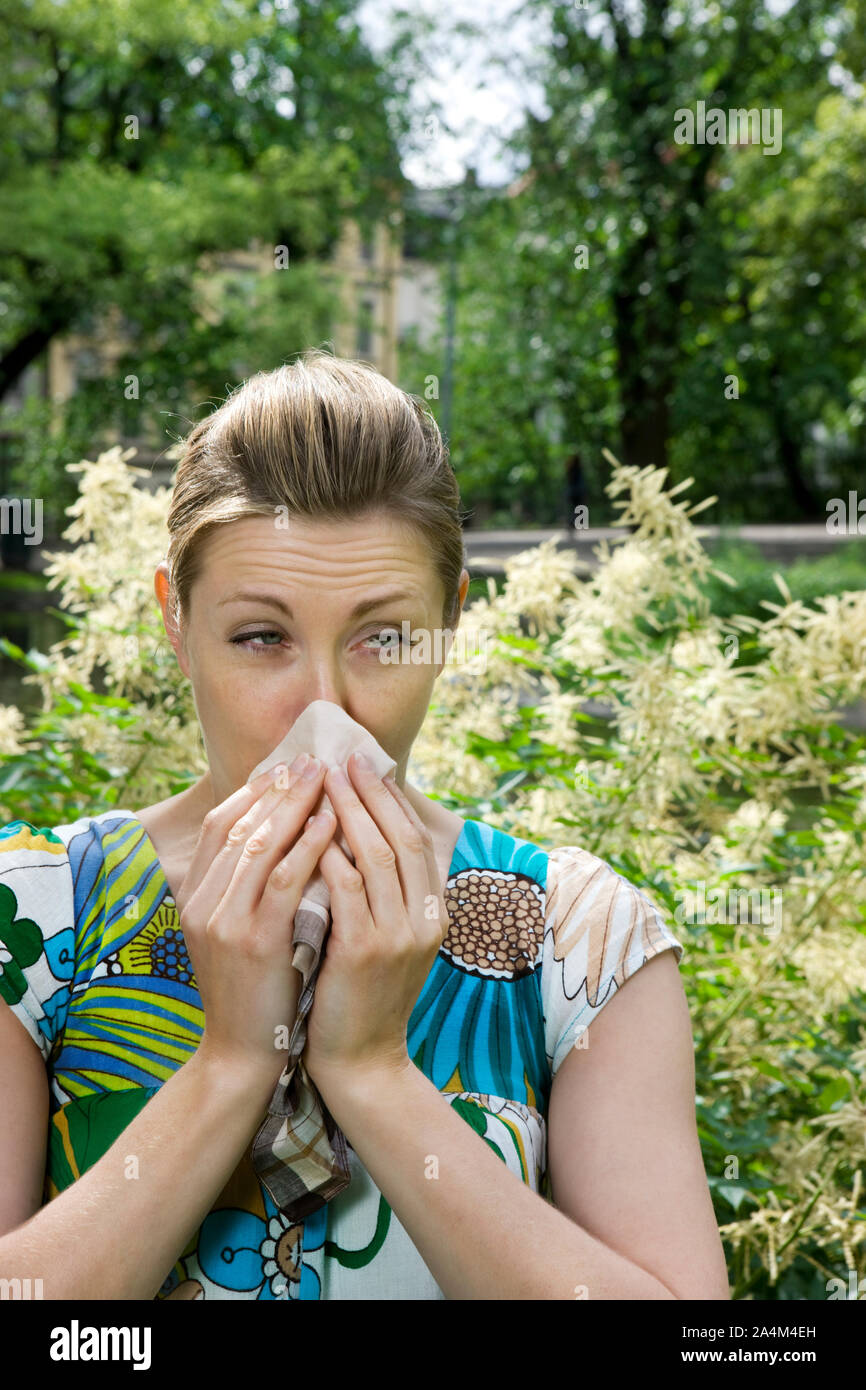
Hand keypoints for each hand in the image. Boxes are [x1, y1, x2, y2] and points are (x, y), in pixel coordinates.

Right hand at [174, 754, 336, 1086]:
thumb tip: (280, 836)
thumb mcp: (236, 933)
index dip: (254, 792)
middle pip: (237, 824)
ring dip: (295, 804)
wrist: (242, 1056)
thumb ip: (246, 888)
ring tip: (327, 776)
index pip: (219, 825)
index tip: (288, 767)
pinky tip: (331, 822)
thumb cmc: (253, 993)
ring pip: (259, 843)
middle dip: (277, 787)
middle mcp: (202, 903)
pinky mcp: (255, 940)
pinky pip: (283, 878)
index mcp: (195, 898)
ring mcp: (225, 921)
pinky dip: (307, 845)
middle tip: (312, 758)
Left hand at [302, 751, 450, 1089]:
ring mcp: (398, 936)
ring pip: (375, 855)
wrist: (360, 1063)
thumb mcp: (386, 940)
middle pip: (400, 837)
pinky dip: (329, 854)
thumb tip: (357, 839)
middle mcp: (423, 920)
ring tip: (323, 780)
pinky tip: (309, 830)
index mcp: (432, 914)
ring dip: (348, 812)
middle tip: (345, 758)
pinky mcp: (365, 951)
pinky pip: (347, 889)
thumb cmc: (361, 997)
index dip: (391, 801)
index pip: (415, 841)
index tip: (366, 767)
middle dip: (371, 793)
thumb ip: (381, 895)